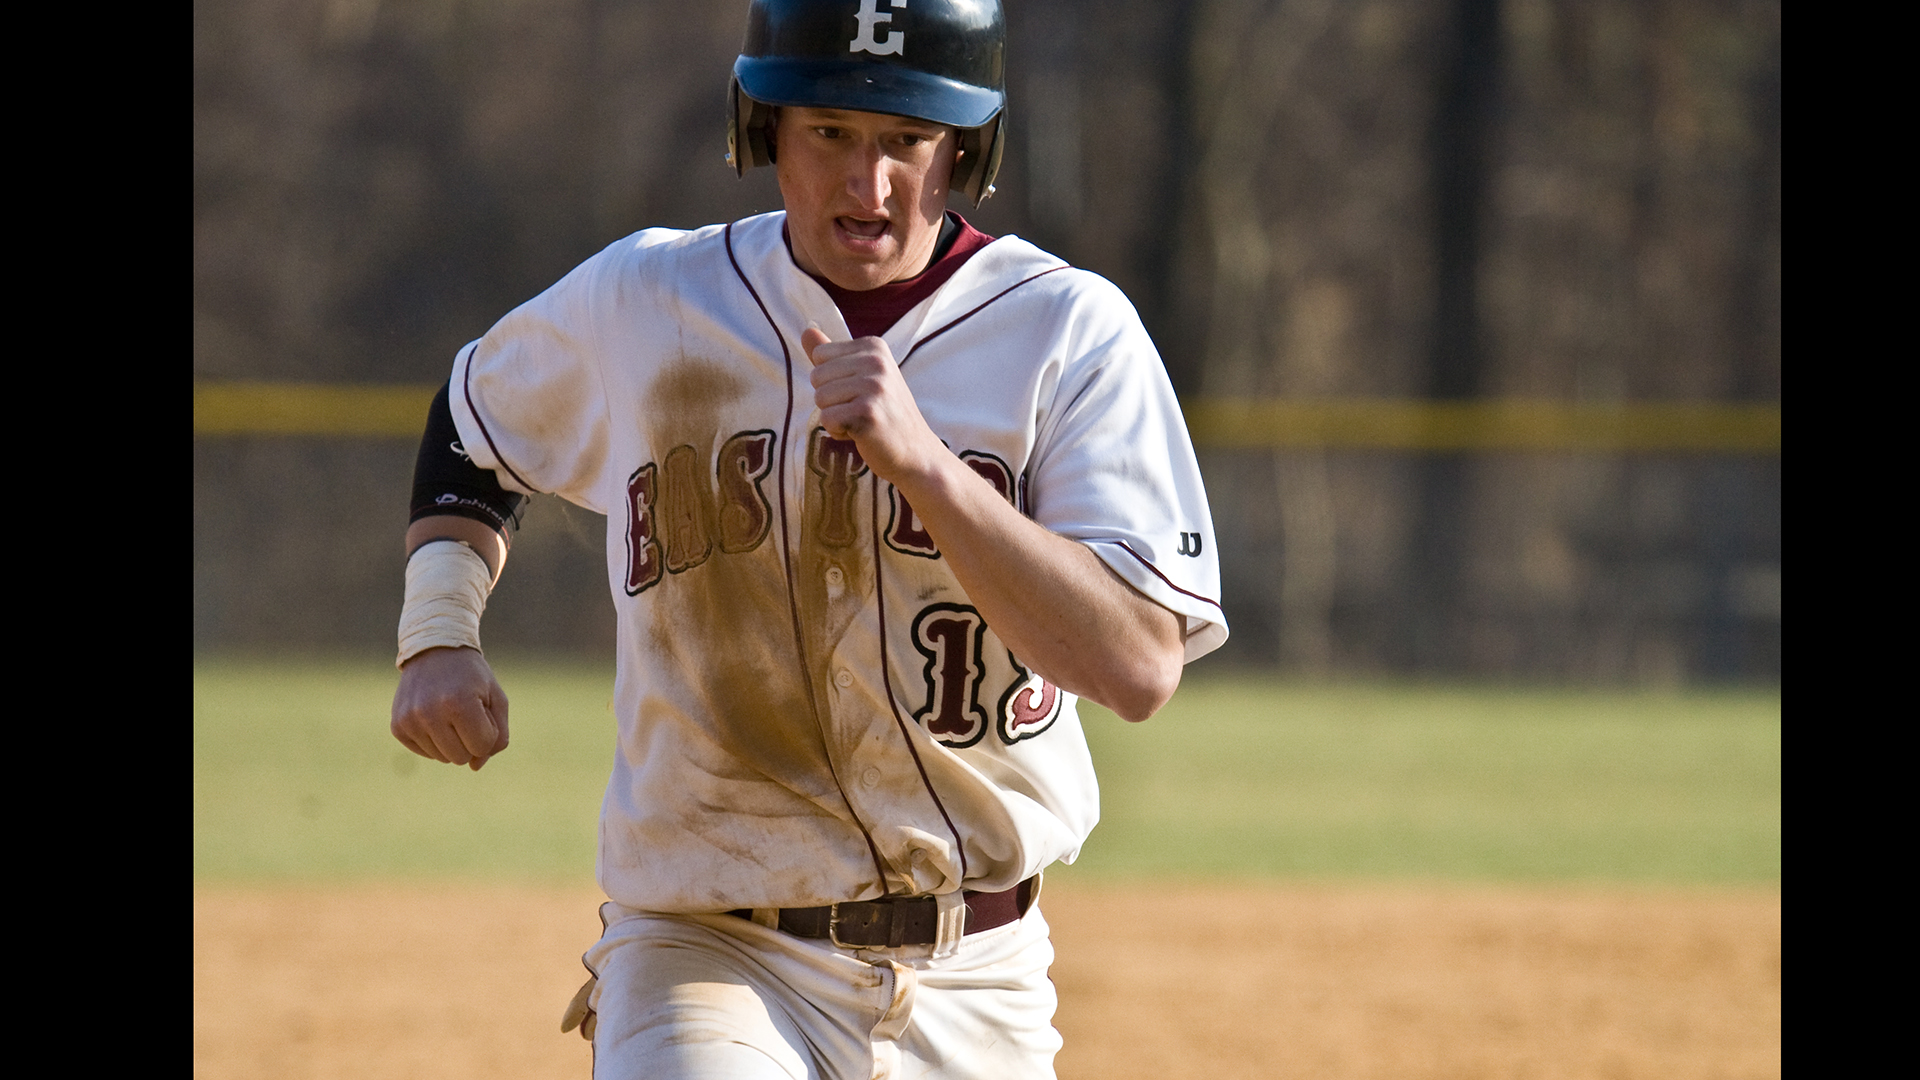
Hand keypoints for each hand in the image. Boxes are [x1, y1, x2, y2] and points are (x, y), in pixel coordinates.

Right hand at [391, 646, 509, 770]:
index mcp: (458, 703)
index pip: (482, 747)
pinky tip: (434, 717)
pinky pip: (425, 753)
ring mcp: (409, 720)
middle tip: (465, 712)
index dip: (488, 731)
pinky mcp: (397, 726)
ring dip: (453, 741)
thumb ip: (498, 736)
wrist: (434, 651)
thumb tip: (475, 767)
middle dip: (470, 740)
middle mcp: (429, 713)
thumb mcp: (496, 698)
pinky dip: (435, 741)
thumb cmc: (471, 677)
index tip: (482, 709)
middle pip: (462, 758)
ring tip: (449, 712)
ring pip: (443, 758)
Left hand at [802, 326, 942, 482]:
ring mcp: (874, 386)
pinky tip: (860, 433)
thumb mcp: (862, 376)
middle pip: (817, 376)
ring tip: (860, 421)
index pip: (820, 355)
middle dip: (830, 400)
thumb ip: (832, 355)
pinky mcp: (868, 412)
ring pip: (820, 398)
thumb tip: (806, 330)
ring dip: (835, 416)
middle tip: (859, 410)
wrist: (915, 451)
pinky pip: (827, 419)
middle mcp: (876, 361)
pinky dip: (837, 432)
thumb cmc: (885, 413)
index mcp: (874, 346)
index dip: (831, 380)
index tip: (857, 392)